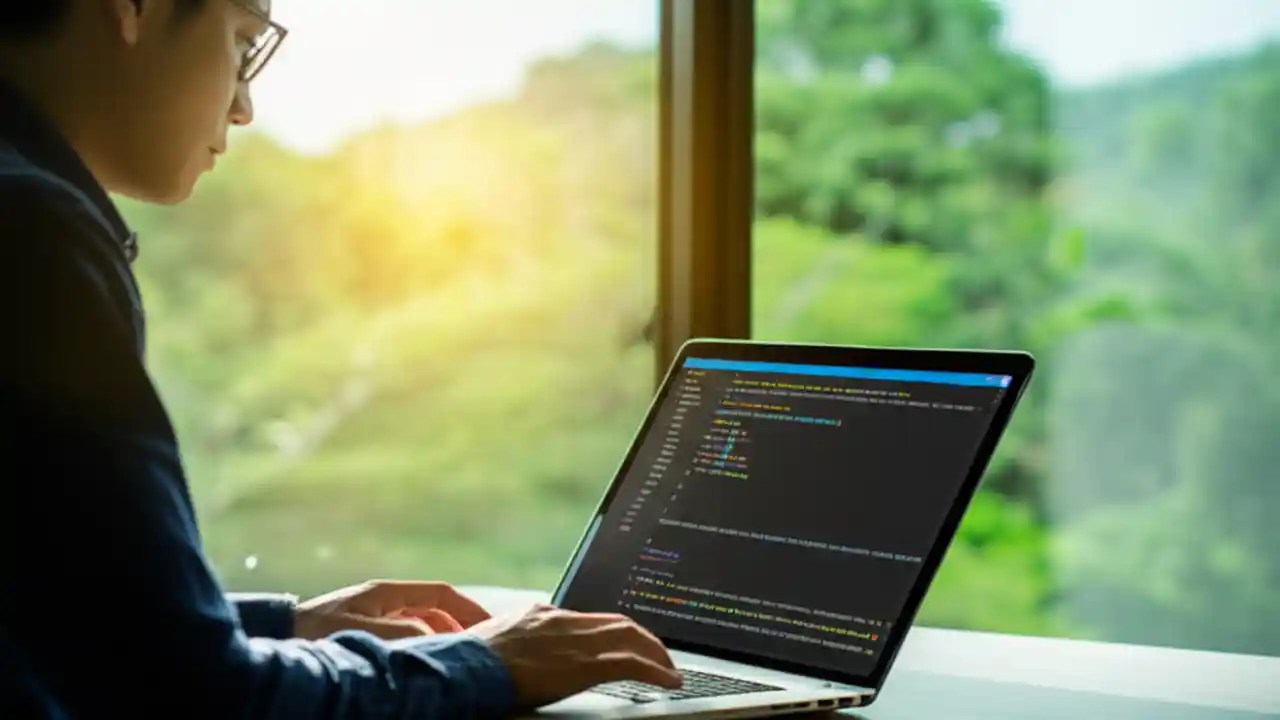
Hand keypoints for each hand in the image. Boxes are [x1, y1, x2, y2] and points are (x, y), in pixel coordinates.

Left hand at [294, 580, 490, 640]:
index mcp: (386, 592)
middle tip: (480, 646)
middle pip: (434, 609)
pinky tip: (426, 662)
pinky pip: (404, 636)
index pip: (440, 593)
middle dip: (459, 625)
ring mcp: (374, 615)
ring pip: (420, 624)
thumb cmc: (316, 632)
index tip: (489, 625)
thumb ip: (403, 632)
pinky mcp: (365, 632)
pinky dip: (421, 647)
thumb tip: (437, 639)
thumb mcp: (364, 631)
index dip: (468, 607)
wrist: (277, 637)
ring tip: (457, 657)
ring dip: (441, 638)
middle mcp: (384, 599)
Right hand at [467, 603, 682, 708]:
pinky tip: (669, 680)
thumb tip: (517, 654)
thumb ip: (516, 642)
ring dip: (656, 653)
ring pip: (631, 637)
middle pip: (617, 622)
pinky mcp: (583, 664)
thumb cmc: (471, 661)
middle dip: (643, 638)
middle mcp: (564, 620)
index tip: (624, 642)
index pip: (590, 619)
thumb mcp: (495, 641)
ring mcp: (575, 640)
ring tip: (669, 669)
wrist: (466, 667)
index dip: (614, 632)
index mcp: (543, 614)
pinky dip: (656, 670)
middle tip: (659, 655)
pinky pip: (631, 664)